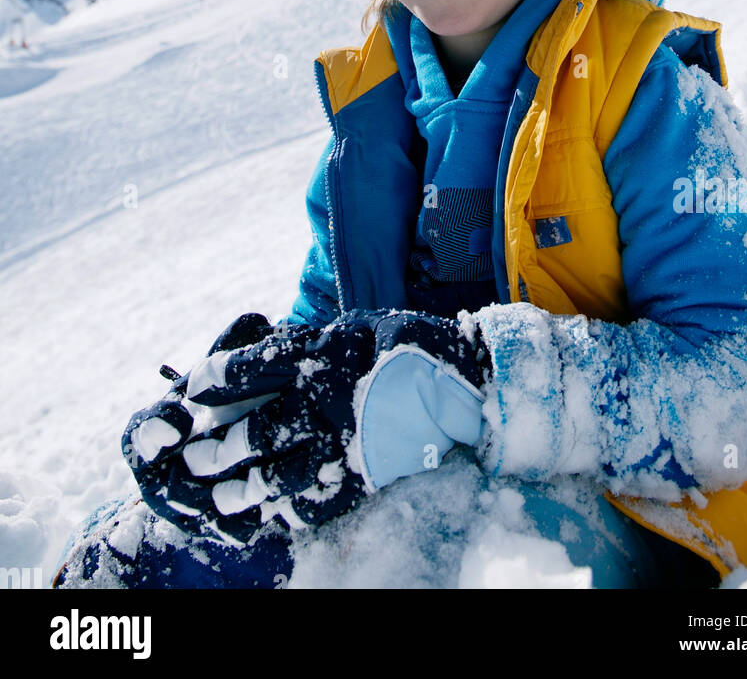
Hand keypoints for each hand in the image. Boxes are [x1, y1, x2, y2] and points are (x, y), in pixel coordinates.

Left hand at [122, 309, 491, 545]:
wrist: (458, 382)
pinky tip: (259, 517)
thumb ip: (303, 344)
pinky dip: (280, 511)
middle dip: (217, 445)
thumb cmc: (398, 345)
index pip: (252, 369)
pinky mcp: (359, 475)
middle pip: (256, 428)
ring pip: (276, 472)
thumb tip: (255, 354)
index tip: (192, 389)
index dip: (216, 380)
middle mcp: (325, 401)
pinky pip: (311, 500)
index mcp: (322, 356)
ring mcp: (343, 442)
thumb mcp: (347, 328)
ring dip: (239, 485)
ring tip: (216, 494)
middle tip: (190, 457)